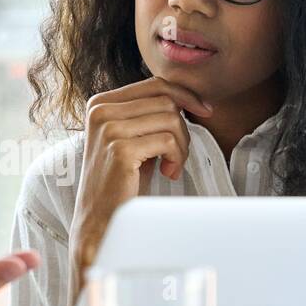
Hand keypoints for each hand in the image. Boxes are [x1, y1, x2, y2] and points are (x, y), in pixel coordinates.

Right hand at [68, 76, 210, 299]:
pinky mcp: (120, 149)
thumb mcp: (133, 138)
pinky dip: (177, 158)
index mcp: (100, 103)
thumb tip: (188, 97)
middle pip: (166, 100)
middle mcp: (100, 111)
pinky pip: (168, 140)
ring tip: (171, 166)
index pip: (155, 84)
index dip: (186, 95)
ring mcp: (108, 128)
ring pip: (171, 119)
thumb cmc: (121, 181)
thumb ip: (149, 114)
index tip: (205, 111)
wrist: (100, 220)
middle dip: (182, 129)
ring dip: (181, 146)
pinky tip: (168, 173)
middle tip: (176, 156)